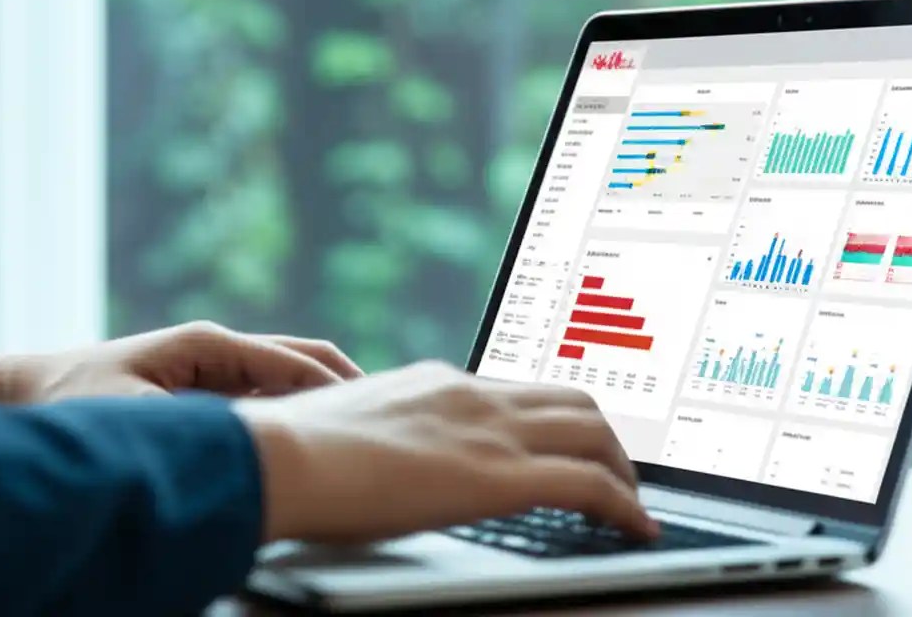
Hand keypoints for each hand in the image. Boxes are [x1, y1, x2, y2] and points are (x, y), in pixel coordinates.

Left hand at [0, 321, 361, 403]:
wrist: (27, 392)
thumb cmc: (74, 401)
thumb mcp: (133, 418)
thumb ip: (195, 430)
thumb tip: (251, 441)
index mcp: (207, 345)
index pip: (290, 362)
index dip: (333, 385)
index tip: (371, 408)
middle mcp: (218, 349)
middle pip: (301, 358)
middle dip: (345, 381)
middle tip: (388, 410)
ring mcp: (215, 366)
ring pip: (289, 376)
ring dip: (324, 397)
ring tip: (367, 422)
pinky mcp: (209, 388)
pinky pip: (267, 396)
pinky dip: (299, 409)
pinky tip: (319, 435)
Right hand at [233, 360, 657, 542]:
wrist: (276, 457)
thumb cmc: (294, 455)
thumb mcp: (354, 429)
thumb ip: (390, 434)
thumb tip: (389, 455)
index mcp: (440, 383)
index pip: (522, 391)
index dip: (559, 417)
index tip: (571, 441)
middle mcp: (475, 395)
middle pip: (573, 400)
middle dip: (605, 436)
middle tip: (615, 470)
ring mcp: (490, 430)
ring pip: (593, 431)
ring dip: (622, 466)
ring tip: (630, 501)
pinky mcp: (498, 475)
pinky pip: (589, 484)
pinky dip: (624, 505)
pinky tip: (635, 528)